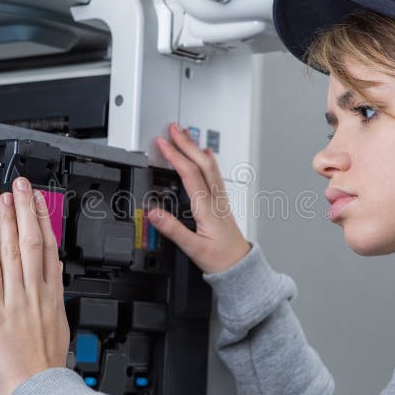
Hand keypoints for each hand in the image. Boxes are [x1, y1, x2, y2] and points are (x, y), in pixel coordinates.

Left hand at [0, 177, 69, 394]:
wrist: (38, 387)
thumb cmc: (47, 363)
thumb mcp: (58, 325)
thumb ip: (51, 298)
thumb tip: (50, 278)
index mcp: (53, 295)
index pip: (51, 248)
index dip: (45, 221)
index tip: (40, 201)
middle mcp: (36, 292)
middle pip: (34, 241)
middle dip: (28, 209)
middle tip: (22, 185)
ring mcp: (17, 299)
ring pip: (15, 251)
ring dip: (10, 221)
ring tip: (6, 197)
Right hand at [148, 122, 250, 273]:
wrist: (240, 267)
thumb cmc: (220, 259)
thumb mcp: (193, 249)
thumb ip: (172, 230)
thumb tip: (153, 213)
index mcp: (207, 208)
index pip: (190, 174)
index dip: (175, 156)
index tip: (163, 143)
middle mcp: (216, 200)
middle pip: (201, 163)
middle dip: (186, 143)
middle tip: (172, 127)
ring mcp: (221, 199)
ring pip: (209, 165)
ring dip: (195, 147)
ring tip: (185, 133)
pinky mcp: (222, 202)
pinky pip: (215, 173)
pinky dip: (207, 158)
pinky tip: (205, 153)